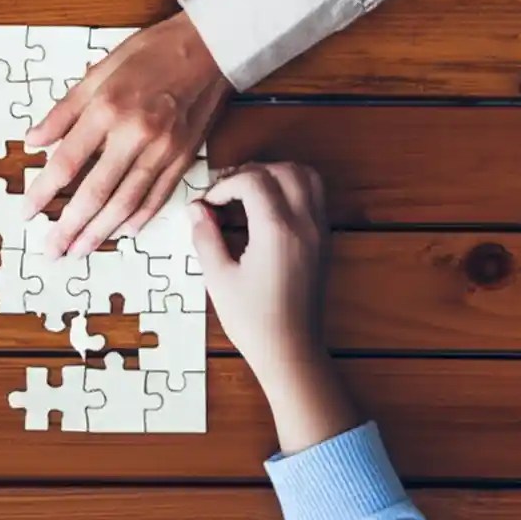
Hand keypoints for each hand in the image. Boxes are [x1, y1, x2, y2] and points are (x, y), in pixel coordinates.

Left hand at [23, 12, 231, 257]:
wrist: (210, 47)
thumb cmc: (151, 54)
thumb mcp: (98, 71)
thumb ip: (63, 111)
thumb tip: (32, 141)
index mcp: (107, 110)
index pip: (67, 162)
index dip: (44, 192)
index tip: (27, 212)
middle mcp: (135, 135)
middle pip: (96, 192)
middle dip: (70, 227)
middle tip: (51, 251)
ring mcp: (163, 150)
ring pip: (127, 203)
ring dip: (100, 232)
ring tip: (79, 251)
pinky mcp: (184, 157)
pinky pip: (158, 197)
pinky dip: (139, 219)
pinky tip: (122, 233)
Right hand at [189, 162, 359, 453]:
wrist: (291, 350)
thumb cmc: (252, 319)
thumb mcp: (218, 278)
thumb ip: (206, 237)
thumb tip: (195, 208)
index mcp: (277, 231)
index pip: (253, 181)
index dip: (223, 186)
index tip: (206, 206)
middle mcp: (305, 223)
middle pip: (283, 169)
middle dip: (250, 172)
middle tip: (225, 194)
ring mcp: (320, 230)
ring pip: (306, 175)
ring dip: (276, 174)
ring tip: (248, 192)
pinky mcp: (324, 240)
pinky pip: (315, 195)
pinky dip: (291, 188)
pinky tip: (267, 209)